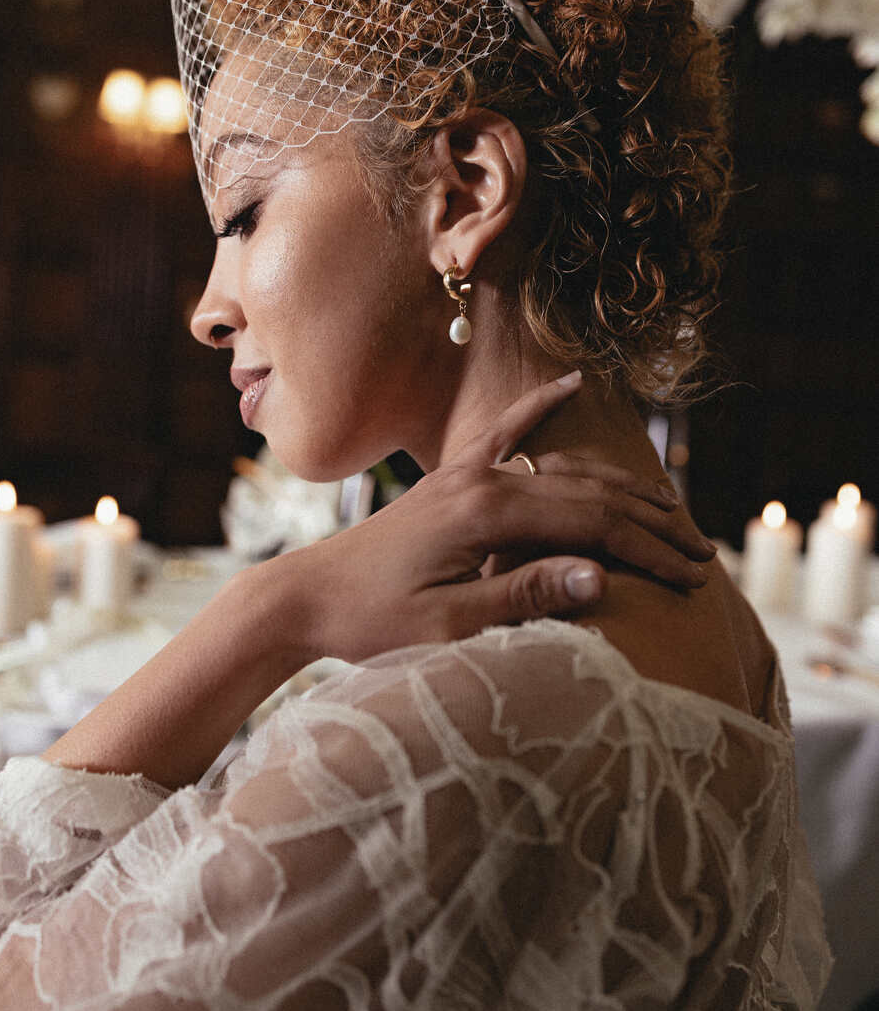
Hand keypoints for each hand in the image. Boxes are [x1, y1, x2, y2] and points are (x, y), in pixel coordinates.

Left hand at [295, 372, 715, 663]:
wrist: (308, 594)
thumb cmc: (374, 620)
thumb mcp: (450, 625)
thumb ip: (524, 597)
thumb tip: (601, 577)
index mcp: (489, 513)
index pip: (594, 526)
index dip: (649, 551)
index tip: (693, 578)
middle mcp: (483, 478)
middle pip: (589, 494)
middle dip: (651, 523)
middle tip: (702, 553)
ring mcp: (465, 471)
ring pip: (562, 468)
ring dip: (619, 487)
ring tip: (670, 508)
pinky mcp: (451, 477)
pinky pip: (506, 432)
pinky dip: (541, 409)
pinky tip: (573, 386)